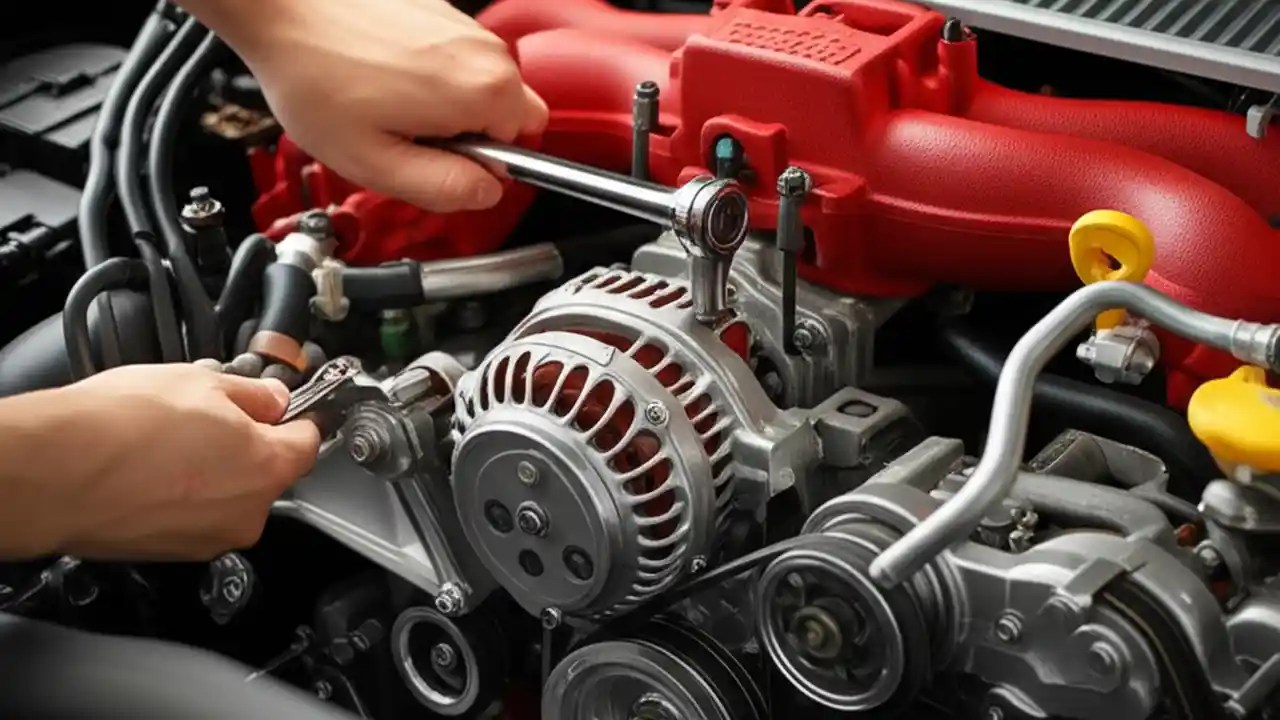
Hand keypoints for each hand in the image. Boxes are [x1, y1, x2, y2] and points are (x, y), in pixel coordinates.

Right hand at [0, 364, 318, 560]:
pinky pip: (194, 517)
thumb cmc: (122, 427)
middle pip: (268, 473)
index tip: (287, 409)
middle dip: (247, 445)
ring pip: (229, 497)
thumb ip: (254, 394)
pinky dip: (181, 496)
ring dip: (211, 473)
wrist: (56, 472)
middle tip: (208, 418)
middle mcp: (247, 513)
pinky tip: (151, 471)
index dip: (298, 419)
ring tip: (169, 444)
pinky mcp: (173, 552)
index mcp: (268, 468)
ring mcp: (209, 538)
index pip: (308, 442)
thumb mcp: (204, 382)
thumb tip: (273, 398)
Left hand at [185, 0, 548, 211]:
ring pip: (483, 85)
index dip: (480, 166)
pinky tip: (383, 76)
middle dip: (471, 134)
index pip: (525, 148)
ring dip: (449, 104)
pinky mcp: (441, 12)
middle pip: (511, 114)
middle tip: (409, 137)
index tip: (436, 161)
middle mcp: (485, 52)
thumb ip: (443, 189)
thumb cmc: (317, 78)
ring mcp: (463, 26)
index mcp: (484, 92)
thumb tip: (485, 194)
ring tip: (389, 103)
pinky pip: (456, 58)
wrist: (281, 7)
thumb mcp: (377, 164)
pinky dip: (431, 73)